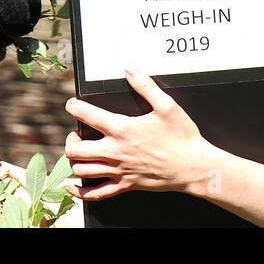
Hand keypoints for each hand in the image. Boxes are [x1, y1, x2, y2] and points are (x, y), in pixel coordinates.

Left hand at [62, 68, 211, 200]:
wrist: (194, 167)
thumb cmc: (182, 137)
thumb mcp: (167, 106)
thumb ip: (145, 85)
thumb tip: (130, 69)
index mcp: (122, 129)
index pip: (86, 115)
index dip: (73, 106)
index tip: (71, 104)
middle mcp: (116, 151)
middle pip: (76, 149)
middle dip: (70, 139)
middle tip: (76, 133)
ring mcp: (119, 171)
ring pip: (82, 170)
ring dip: (74, 161)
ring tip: (79, 153)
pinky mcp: (126, 185)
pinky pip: (96, 193)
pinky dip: (80, 191)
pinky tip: (73, 185)